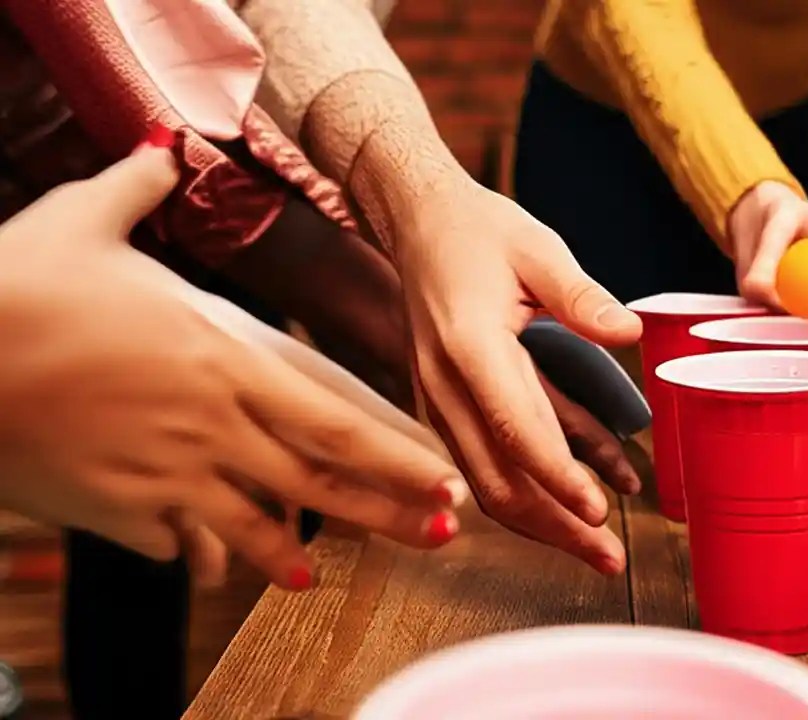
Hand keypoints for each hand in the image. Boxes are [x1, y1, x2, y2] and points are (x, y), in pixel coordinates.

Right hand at [0, 145, 466, 589]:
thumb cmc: (14, 287)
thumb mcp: (83, 220)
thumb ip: (139, 185)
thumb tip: (163, 144)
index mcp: (226, 359)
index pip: (340, 419)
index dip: (401, 454)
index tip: (448, 475)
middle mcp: (213, 425)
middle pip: (321, 484)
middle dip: (390, 512)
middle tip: (442, 533)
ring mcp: (168, 476)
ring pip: (255, 529)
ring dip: (292, 556)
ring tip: (317, 577)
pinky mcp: (117, 513)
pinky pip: (175, 545)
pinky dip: (200, 558)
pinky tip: (217, 570)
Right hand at [394, 179, 641, 574]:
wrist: (416, 221)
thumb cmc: (477, 230)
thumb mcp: (537, 247)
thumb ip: (581, 296)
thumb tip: (628, 333)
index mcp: (470, 346)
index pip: (517, 429)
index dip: (559, 477)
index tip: (597, 511)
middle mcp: (445, 385)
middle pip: (498, 481)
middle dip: (556, 528)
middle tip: (610, 558)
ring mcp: (439, 402)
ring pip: (489, 484)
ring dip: (545, 521)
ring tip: (598, 546)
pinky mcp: (446, 407)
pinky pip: (488, 462)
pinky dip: (532, 487)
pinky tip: (579, 495)